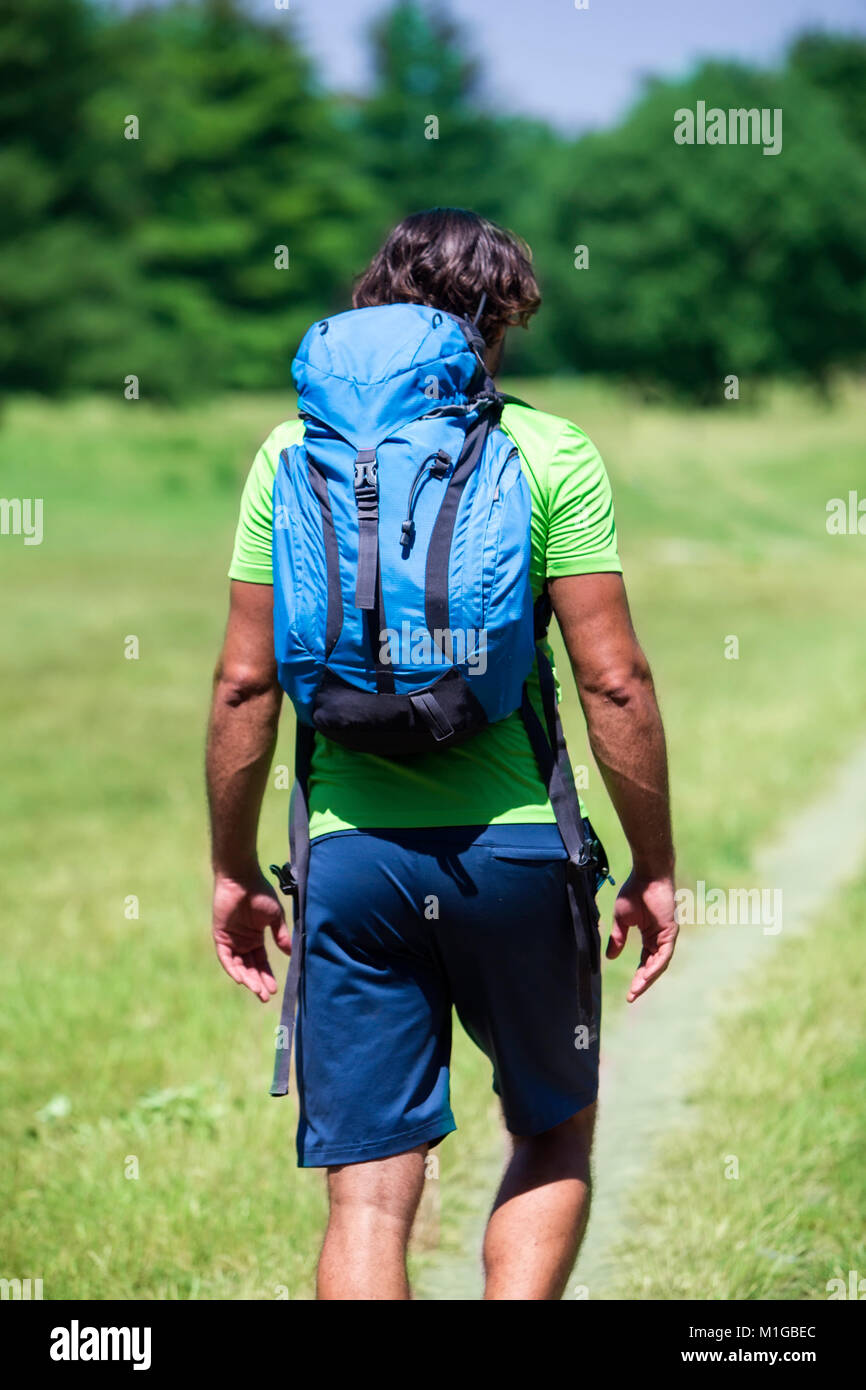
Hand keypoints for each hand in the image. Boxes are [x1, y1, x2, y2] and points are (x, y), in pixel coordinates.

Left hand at [212, 866, 291, 1001]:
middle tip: (265, 996)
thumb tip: (290, 953)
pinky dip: (232, 969)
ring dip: (247, 979)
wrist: (243, 879)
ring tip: (257, 990)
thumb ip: (281, 935)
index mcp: (256, 938)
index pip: (261, 962)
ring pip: (238, 966)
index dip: (267, 976)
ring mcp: (231, 940)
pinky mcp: (221, 936)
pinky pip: (226, 958)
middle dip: (258, 982)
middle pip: (250, 968)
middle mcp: (243, 942)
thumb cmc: (261, 894)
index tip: (274, 990)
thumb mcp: (275, 917)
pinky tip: (241, 980)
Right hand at [606, 869, 677, 1002]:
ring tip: (636, 991)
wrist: (646, 875)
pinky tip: (645, 976)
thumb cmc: (634, 892)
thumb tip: (610, 958)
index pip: (644, 962)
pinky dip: (655, 966)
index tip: (629, 993)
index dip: (637, 977)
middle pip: (653, 967)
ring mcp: (667, 936)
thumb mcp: (621, 920)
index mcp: (649, 936)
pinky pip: (664, 954)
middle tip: (631, 997)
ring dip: (648, 978)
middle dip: (642, 983)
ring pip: (659, 964)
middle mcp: (660, 938)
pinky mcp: (670, 931)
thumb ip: (618, 939)